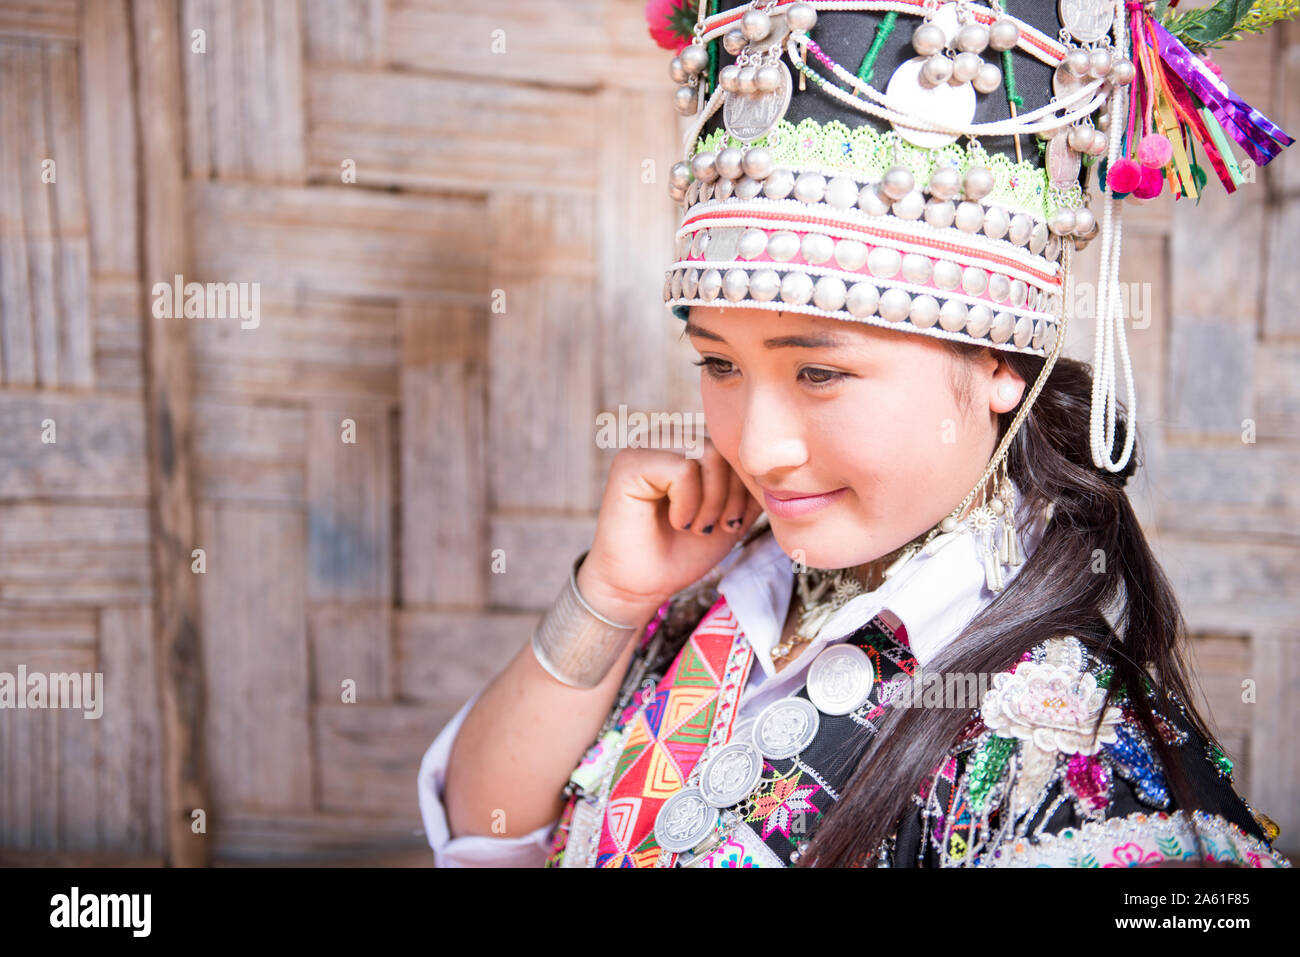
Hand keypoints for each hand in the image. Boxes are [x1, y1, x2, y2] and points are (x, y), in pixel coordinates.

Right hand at [576, 439, 763, 625]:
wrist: (642, 586)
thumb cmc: (684, 549)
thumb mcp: (734, 510)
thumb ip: (753, 482)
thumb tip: (784, 459)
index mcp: (690, 439)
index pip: (737, 443)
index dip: (745, 484)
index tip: (732, 520)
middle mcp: (667, 434)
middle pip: (725, 445)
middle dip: (732, 493)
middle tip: (716, 525)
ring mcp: (645, 444)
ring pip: (708, 453)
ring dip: (712, 501)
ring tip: (696, 525)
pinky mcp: (629, 462)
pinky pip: (683, 469)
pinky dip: (688, 505)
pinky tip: (676, 522)